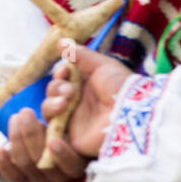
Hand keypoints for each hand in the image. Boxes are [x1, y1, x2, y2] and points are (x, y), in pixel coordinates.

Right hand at [0, 44, 132, 181]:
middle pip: (51, 95)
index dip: (59, 75)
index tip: (65, 72)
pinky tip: (59, 113)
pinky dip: (49, 123)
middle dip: (55, 89)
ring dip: (52, 103)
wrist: (131, 115)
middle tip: (69, 91)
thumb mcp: (102, 66)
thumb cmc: (121, 89)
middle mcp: (77, 106)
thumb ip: (81, 55)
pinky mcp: (71, 141)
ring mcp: (74, 124)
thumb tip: (61, 41)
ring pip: (48, 111)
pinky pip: (51, 132)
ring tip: (65, 103)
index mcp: (85, 89)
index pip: (60, 81)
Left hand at [0, 106, 89, 181]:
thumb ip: (63, 100)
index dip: (63, 156)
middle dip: (32, 136)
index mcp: (81, 159)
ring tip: (15, 118)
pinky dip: (5, 165)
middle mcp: (63, 173)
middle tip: (26, 112)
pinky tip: (0, 150)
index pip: (74, 165)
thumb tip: (60, 101)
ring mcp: (43, 177)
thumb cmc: (64, 113)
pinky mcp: (26, 177)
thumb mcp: (65, 103)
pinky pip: (14, 176)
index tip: (53, 139)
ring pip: (27, 165)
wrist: (51, 125)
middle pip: (45, 163)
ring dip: (17, 140)